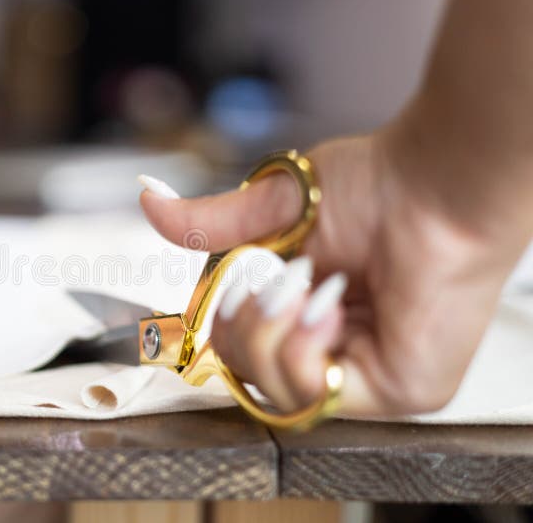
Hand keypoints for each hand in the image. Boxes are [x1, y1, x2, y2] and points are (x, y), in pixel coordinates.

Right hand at [139, 128, 525, 416]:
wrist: (434, 183)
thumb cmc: (375, 185)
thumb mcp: (273, 209)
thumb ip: (209, 223)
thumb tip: (146, 198)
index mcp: (312, 314)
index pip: (245, 350)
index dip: (225, 330)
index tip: (230, 291)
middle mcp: (340, 349)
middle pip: (251, 376)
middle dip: (244, 327)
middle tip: (273, 280)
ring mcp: (369, 374)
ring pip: (276, 393)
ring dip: (271, 332)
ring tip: (305, 285)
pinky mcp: (400, 390)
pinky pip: (314, 397)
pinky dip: (301, 349)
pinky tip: (326, 305)